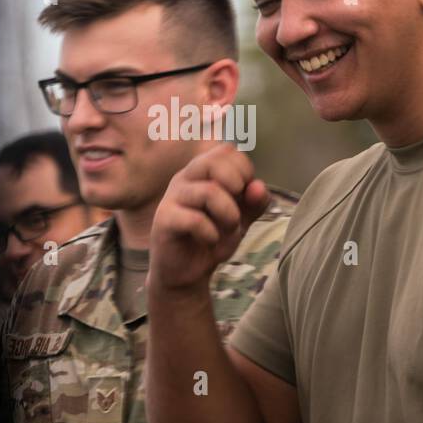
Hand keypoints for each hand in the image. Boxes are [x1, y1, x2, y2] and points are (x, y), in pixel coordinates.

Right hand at [148, 144, 270, 292]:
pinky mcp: (164, 221)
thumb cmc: (212, 237)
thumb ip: (254, 201)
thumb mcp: (242, 218)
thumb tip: (258, 186)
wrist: (187, 272)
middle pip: (213, 161)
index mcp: (201, 171)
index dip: (244, 169)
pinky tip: (210, 240)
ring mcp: (172, 198)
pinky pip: (194, 219)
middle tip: (238, 208)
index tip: (245, 194)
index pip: (226, 151)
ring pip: (208, 191)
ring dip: (229, 214)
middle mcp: (184, 178)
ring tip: (228, 229)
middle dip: (236, 184)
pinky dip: (211, 233)